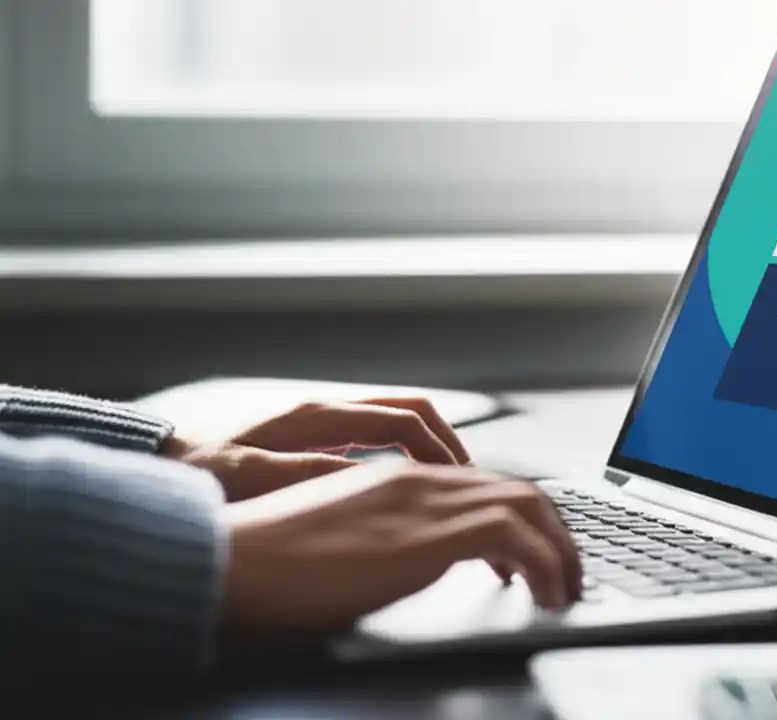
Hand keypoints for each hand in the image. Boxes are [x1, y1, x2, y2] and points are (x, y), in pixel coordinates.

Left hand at [163, 396, 470, 500]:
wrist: (156, 471)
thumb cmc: (197, 480)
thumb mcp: (257, 479)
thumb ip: (319, 474)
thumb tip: (381, 477)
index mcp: (317, 416)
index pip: (405, 418)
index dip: (443, 448)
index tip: (465, 482)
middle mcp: (323, 410)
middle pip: (410, 412)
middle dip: (447, 445)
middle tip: (470, 484)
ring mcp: (318, 422)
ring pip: (395, 424)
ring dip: (427, 451)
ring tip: (447, 489)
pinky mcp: (310, 440)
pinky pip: (374, 440)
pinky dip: (402, 458)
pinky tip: (404, 491)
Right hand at [219, 460, 582, 633]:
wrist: (237, 562)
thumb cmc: (277, 564)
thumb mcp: (350, 542)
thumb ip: (395, 539)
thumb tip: (425, 563)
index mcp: (403, 479)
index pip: (488, 486)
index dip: (524, 521)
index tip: (534, 558)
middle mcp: (423, 481)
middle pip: (520, 490)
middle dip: (556, 532)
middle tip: (566, 574)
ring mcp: (427, 502)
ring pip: (528, 505)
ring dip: (560, 550)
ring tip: (566, 589)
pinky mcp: (428, 535)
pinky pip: (515, 537)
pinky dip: (545, 564)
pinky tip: (546, 595)